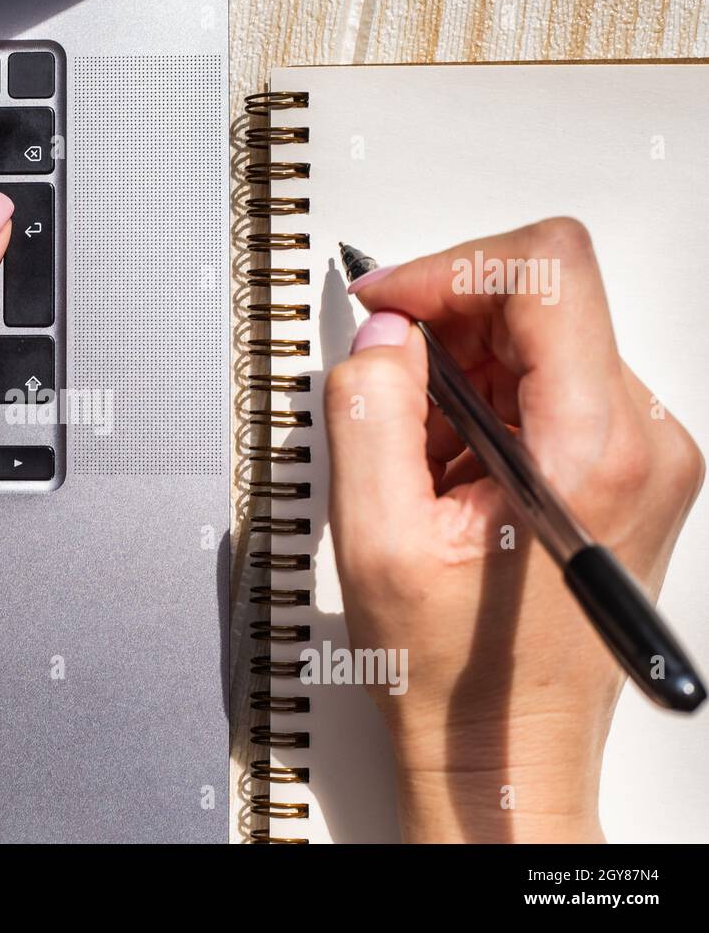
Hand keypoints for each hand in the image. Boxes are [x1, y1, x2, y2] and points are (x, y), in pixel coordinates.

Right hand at [325, 218, 704, 841]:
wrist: (506, 745)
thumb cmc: (456, 672)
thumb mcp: (377, 540)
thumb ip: (370, 414)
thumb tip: (382, 337)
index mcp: (594, 450)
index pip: (547, 272)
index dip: (451, 267)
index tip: (391, 304)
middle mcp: (641, 442)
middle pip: (546, 298)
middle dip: (448, 326)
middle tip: (390, 390)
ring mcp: (642, 454)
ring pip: (543, 340)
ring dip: (462, 375)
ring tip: (423, 462)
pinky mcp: (626, 467)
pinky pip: (549, 386)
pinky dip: (484, 406)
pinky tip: (451, 475)